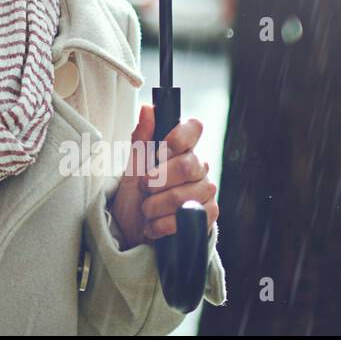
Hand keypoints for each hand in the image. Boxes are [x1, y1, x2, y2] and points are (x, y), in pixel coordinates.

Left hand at [107, 103, 218, 249]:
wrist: (133, 232)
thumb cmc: (135, 196)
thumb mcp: (131, 168)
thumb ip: (141, 139)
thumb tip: (148, 108)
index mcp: (181, 149)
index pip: (193, 128)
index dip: (178, 138)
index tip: (159, 152)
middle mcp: (199, 167)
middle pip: (188, 165)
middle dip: (157, 180)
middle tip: (144, 187)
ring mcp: (206, 191)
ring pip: (185, 195)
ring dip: (156, 206)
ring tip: (146, 210)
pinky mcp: (209, 216)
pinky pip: (189, 218)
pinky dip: (164, 224)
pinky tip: (153, 226)